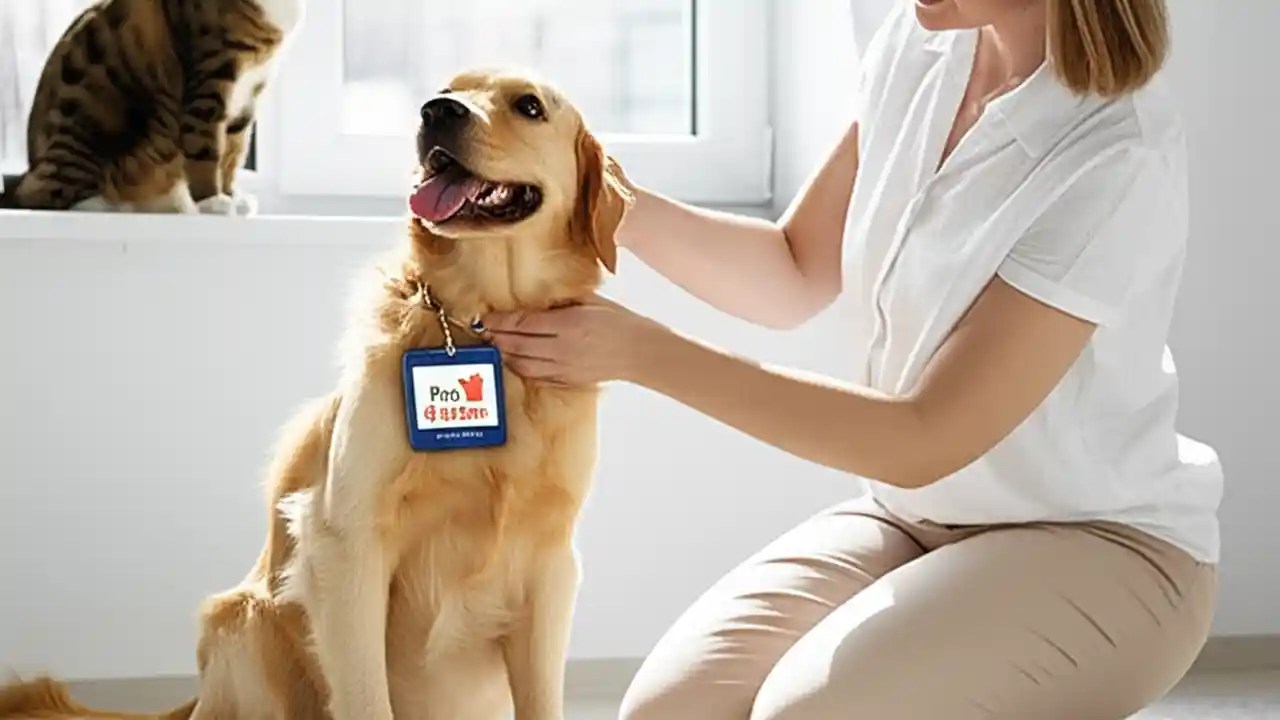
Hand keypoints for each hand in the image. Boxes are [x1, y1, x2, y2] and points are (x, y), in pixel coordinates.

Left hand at [483, 295, 660, 386]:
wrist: (643, 353)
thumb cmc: (622, 322)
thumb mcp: (594, 301)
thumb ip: (564, 300)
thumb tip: (538, 298)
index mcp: (569, 324)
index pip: (524, 322)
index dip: (500, 320)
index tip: (486, 317)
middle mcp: (563, 347)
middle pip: (517, 344)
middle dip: (496, 338)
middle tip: (482, 331)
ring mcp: (565, 367)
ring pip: (523, 364)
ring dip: (505, 355)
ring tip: (493, 346)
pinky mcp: (569, 380)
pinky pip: (537, 377)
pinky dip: (521, 369)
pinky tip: (514, 361)